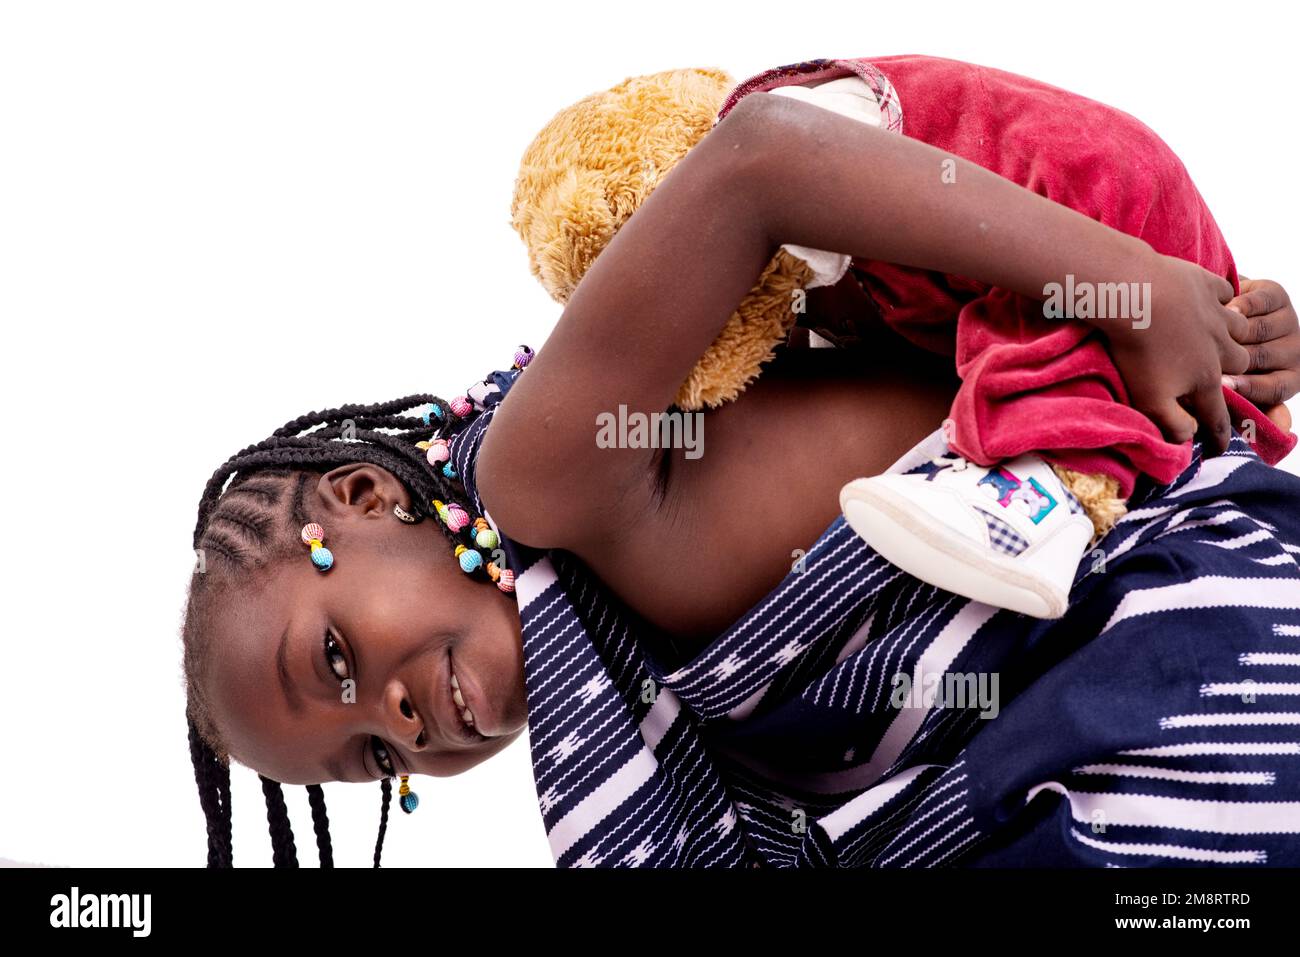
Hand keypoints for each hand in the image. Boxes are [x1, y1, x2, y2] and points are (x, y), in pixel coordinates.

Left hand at [1105, 251, 1250, 454]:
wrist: (1135, 294)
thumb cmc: (1138, 351)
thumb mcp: (1149, 400)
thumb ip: (1173, 424)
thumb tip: (1190, 437)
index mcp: (1206, 378)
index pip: (1218, 414)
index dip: (1218, 435)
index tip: (1218, 449)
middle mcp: (1220, 346)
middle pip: (1240, 364)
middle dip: (1234, 373)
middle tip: (1219, 378)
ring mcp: (1215, 313)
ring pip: (1239, 328)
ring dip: (1233, 336)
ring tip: (1218, 341)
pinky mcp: (1204, 284)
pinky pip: (1225, 294)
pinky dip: (1223, 299)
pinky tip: (1214, 302)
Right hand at [1222, 277, 1298, 432]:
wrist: (1215, 320)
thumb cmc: (1220, 362)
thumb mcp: (1233, 388)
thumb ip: (1248, 410)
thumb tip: (1278, 431)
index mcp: (1289, 378)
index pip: (1274, 388)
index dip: (1248, 387)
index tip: (1222, 385)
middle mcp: (1295, 351)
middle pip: (1263, 357)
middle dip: (1232, 359)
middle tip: (1204, 358)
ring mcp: (1287, 322)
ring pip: (1259, 330)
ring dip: (1232, 332)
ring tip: (1207, 333)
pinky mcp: (1276, 295)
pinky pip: (1260, 302)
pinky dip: (1240, 306)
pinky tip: (1222, 310)